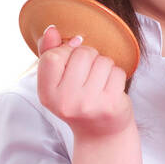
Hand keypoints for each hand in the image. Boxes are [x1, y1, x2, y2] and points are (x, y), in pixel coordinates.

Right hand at [36, 24, 134, 140]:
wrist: (101, 134)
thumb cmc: (78, 101)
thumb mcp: (57, 82)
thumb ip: (49, 53)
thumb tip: (51, 29)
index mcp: (47, 95)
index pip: (53, 56)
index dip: (66, 53)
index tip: (71, 64)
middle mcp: (66, 102)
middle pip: (81, 54)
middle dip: (89, 57)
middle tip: (88, 76)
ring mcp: (89, 105)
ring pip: (102, 60)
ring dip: (104, 66)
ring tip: (100, 83)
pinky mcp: (111, 105)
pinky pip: (117, 71)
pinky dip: (117, 76)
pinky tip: (110, 89)